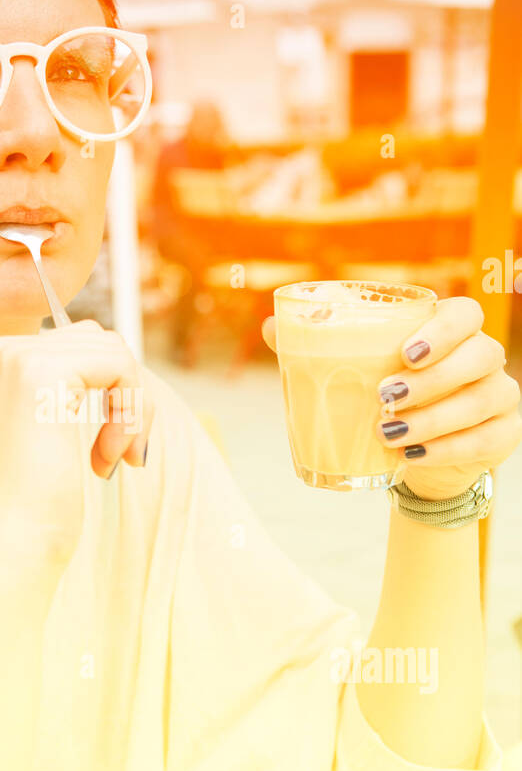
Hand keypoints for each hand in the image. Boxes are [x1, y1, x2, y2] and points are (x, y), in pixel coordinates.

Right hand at [0, 320, 152, 565]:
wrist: (15, 543)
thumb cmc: (38, 499)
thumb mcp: (51, 426)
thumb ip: (73, 384)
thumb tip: (116, 350)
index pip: (80, 342)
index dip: (110, 393)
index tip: (106, 449)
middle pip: (100, 341)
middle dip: (124, 398)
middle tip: (119, 455)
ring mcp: (17, 358)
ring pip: (115, 351)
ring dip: (130, 408)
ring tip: (113, 457)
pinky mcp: (42, 373)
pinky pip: (119, 365)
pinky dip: (130, 413)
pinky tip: (108, 458)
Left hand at [262, 299, 521, 499]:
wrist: (415, 456)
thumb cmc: (384, 401)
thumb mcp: (354, 372)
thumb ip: (317, 346)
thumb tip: (271, 326)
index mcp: (451, 332)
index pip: (464, 313)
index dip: (442, 330)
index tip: (404, 353)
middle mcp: (483, 358)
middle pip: (479, 354)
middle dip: (433, 378)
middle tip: (385, 398)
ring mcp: (499, 396)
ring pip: (481, 399)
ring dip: (434, 418)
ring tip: (389, 433)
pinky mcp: (503, 434)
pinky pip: (484, 440)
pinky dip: (446, 449)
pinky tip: (413, 456)